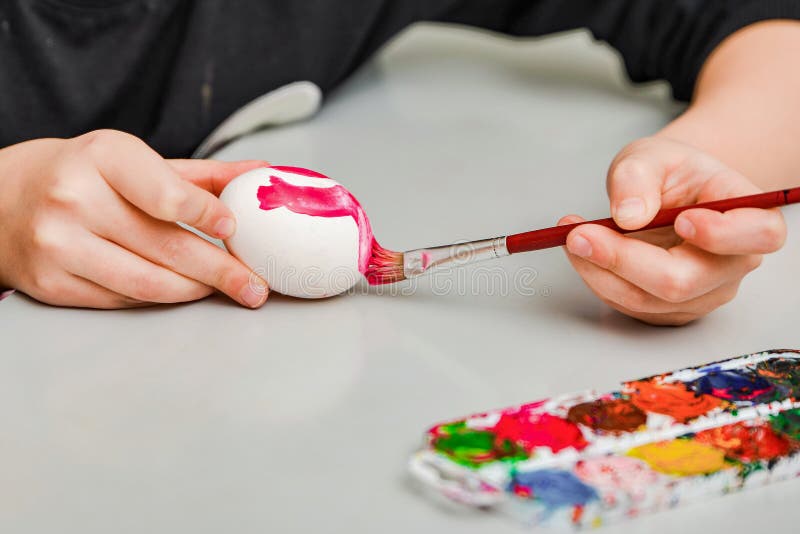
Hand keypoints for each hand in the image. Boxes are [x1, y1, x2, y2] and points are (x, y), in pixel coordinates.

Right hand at [0, 129, 269, 307]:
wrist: (3, 199)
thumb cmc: (82, 175)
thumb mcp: (134, 160)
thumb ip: (199, 175)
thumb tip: (260, 176)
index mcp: (102, 157)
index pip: (164, 193)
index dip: (205, 214)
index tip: (234, 229)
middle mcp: (74, 199)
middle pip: (165, 246)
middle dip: (221, 271)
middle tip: (254, 285)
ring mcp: (59, 244)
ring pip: (148, 282)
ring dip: (196, 290)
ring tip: (228, 290)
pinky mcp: (52, 284)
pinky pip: (124, 300)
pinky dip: (162, 298)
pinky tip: (183, 291)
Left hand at [560, 136, 785, 325]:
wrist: (663, 194)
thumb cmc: (668, 174)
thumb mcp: (650, 156)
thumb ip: (637, 177)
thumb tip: (629, 215)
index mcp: (750, 216)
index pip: (758, 235)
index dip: (723, 235)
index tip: (683, 219)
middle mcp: (734, 263)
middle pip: (684, 281)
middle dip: (624, 259)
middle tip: (580, 233)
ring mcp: (703, 292)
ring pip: (647, 300)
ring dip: (599, 271)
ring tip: (573, 235)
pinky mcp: (670, 308)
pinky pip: (629, 305)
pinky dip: (597, 279)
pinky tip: (583, 251)